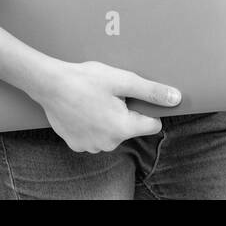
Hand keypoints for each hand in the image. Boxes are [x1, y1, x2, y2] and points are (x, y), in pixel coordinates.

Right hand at [29, 60, 181, 152]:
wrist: (49, 84)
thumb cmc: (85, 79)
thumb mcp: (122, 80)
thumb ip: (151, 91)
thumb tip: (175, 98)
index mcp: (123, 128)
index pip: (152, 124)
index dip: (146, 108)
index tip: (132, 97)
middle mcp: (108, 143)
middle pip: (130, 128)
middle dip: (124, 113)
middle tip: (108, 95)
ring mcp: (91, 146)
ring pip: (111, 133)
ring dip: (107, 120)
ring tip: (93, 101)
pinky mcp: (76, 145)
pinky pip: (93, 136)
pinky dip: (91, 125)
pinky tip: (83, 110)